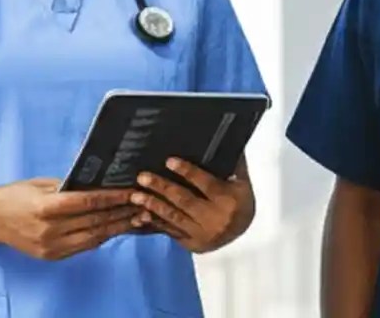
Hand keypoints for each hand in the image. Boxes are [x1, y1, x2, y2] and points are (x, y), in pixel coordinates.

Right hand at [0, 178, 141, 260]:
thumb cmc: (15, 195)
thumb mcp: (40, 183)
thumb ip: (67, 186)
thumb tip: (98, 184)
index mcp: (45, 207)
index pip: (87, 202)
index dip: (112, 197)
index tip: (130, 192)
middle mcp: (49, 230)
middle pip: (94, 221)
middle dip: (121, 213)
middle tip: (142, 205)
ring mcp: (51, 246)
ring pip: (93, 238)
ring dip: (116, 228)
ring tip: (135, 219)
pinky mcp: (51, 256)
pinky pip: (82, 247)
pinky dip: (100, 238)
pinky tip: (113, 229)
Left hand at [129, 157, 254, 253]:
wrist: (243, 233)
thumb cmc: (240, 199)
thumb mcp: (241, 181)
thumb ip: (231, 161)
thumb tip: (223, 135)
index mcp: (229, 200)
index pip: (206, 184)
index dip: (187, 172)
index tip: (168, 160)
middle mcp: (215, 219)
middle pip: (185, 201)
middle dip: (162, 188)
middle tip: (142, 177)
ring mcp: (202, 234)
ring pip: (174, 218)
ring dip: (153, 206)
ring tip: (135, 196)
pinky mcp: (192, 244)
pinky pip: (170, 232)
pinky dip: (155, 224)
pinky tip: (140, 215)